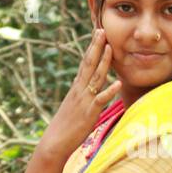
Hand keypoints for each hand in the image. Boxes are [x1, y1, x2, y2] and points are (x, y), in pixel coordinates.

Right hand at [34, 28, 121, 164]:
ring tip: (110, 47)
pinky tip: (117, 83)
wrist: (54, 142)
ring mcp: (84, 100)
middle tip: (101, 30)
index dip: (92, 48)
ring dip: (103, 62)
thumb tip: (91, 89)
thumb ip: (83, 96)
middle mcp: (79, 90)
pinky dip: (109, 91)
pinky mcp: (88, 113)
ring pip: (95, 77)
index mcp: (76, 88)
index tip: (97, 33)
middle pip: (89, 64)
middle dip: (96, 47)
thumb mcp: (75, 107)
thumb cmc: (65, 127)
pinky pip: (100, 100)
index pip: (85, 63)